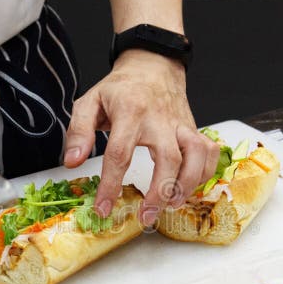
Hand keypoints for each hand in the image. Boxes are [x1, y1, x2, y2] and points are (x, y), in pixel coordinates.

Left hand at [64, 49, 218, 225]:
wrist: (152, 66)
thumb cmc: (120, 89)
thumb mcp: (90, 102)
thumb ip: (79, 131)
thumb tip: (72, 161)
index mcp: (130, 112)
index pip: (120, 154)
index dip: (111, 185)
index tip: (103, 208)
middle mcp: (159, 119)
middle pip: (168, 159)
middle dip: (159, 192)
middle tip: (145, 217)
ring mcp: (181, 124)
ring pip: (196, 156)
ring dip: (187, 184)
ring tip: (171, 205)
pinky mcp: (194, 129)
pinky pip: (210, 151)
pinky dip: (206, 172)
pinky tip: (189, 188)